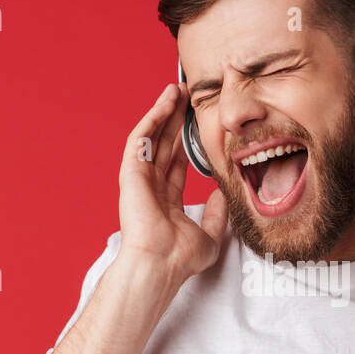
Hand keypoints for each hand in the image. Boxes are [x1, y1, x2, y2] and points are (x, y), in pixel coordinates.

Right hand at [117, 83, 227, 282]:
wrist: (161, 263)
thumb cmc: (180, 258)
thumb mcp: (209, 237)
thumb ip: (217, 216)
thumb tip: (223, 195)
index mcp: (166, 201)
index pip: (177, 163)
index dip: (187, 142)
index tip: (199, 124)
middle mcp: (151, 187)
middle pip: (164, 144)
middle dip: (176, 119)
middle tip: (188, 97)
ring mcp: (139, 179)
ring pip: (152, 136)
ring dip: (163, 112)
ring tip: (176, 89)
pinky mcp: (131, 173)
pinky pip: (141, 139)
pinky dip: (152, 118)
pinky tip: (165, 102)